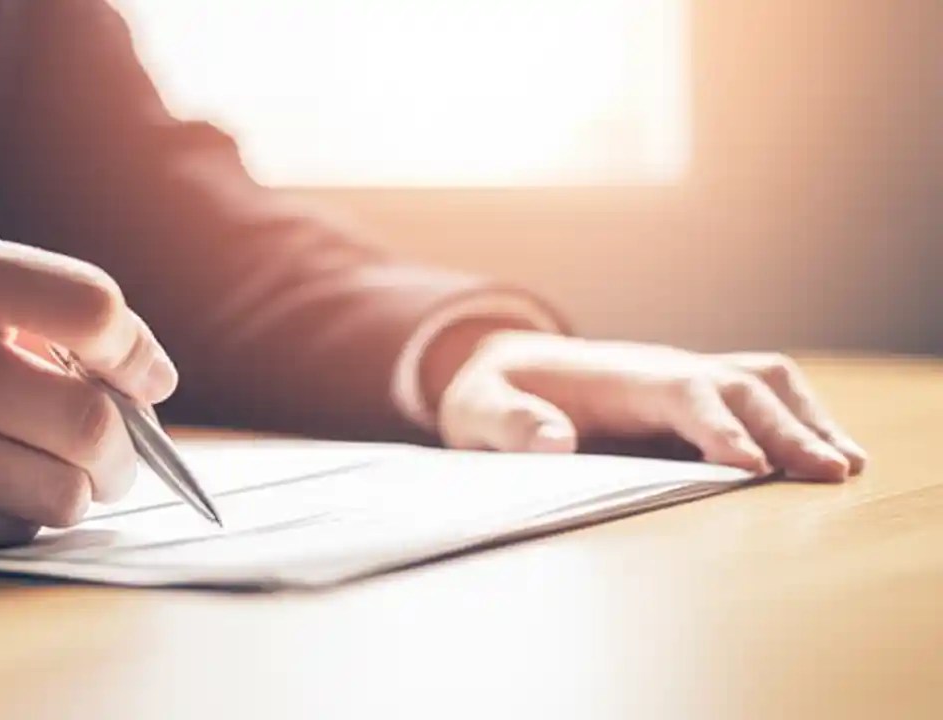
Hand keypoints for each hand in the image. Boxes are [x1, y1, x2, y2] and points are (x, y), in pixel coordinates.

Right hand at [0, 224, 176, 551]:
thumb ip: (36, 312)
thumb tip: (145, 383)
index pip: (89, 305)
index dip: (138, 351)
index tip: (148, 379)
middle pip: (86, 418)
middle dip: (127, 451)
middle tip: (121, 457)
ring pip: (56, 491)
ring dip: (79, 492)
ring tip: (60, 476)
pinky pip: (5, 531)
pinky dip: (23, 519)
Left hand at [430, 331, 865, 480]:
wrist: (502, 369)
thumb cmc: (491, 394)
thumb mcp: (477, 410)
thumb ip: (509, 424)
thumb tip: (554, 443)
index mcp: (616, 377)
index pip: (680, 392)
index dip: (716, 425)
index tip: (747, 466)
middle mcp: (661, 369)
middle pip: (739, 386)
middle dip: (784, 428)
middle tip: (827, 475)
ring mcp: (682, 378)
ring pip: (762, 381)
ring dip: (806, 417)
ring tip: (845, 467)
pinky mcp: (692, 396)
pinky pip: (757, 393)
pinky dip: (797, 416)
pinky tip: (823, 454)